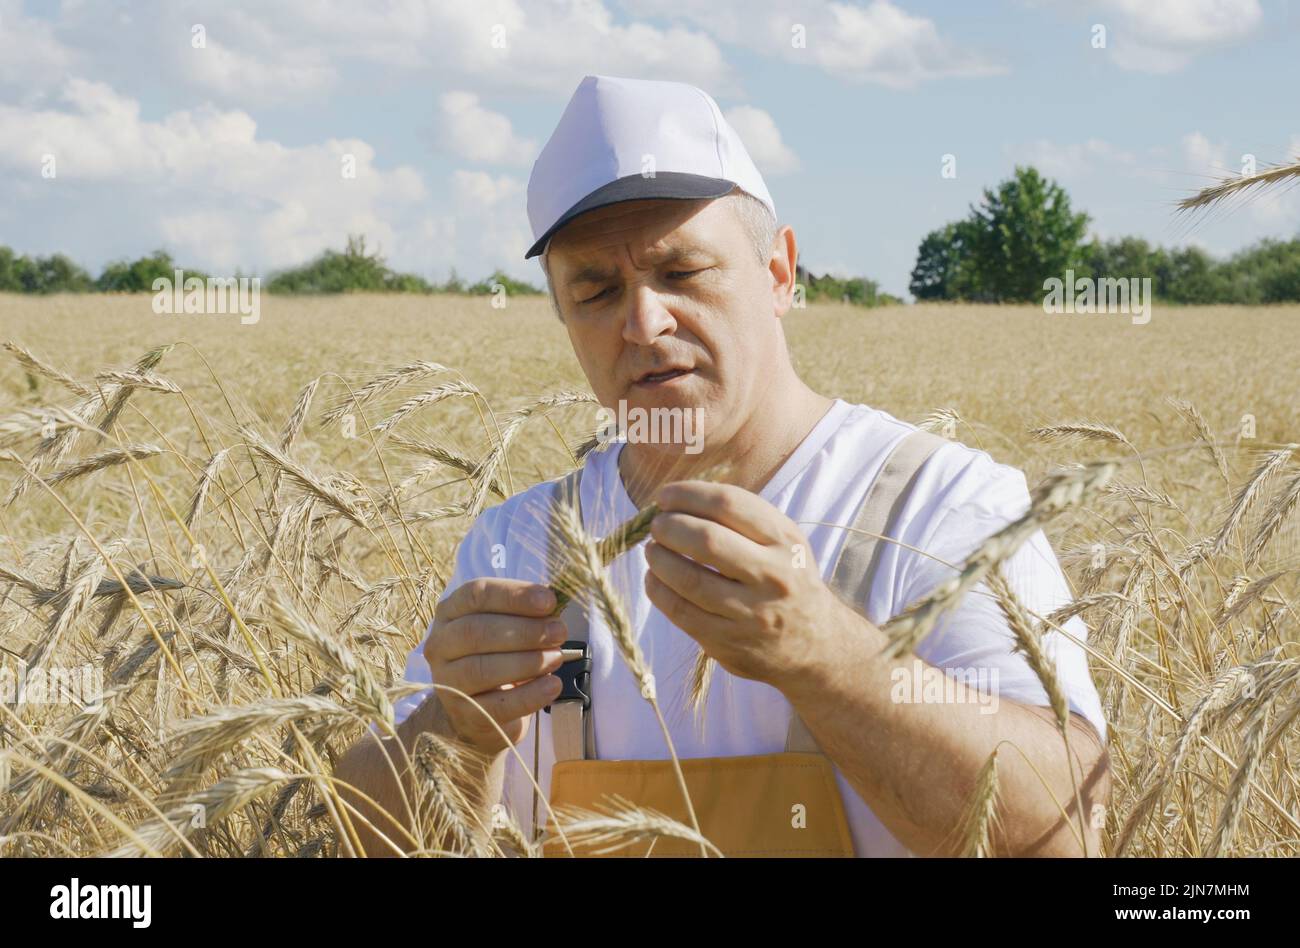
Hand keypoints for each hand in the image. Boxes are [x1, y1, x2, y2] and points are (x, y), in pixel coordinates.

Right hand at [424, 579, 567, 753]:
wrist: (483, 707)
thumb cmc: (499, 654)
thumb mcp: (508, 625)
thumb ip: (528, 612)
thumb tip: (555, 601)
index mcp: (451, 611)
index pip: (476, 594)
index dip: (514, 596)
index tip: (549, 601)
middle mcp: (441, 644)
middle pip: (476, 631)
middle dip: (524, 631)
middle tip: (559, 632)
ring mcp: (447, 682)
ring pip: (480, 669)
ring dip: (527, 662)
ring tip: (557, 658)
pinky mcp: (464, 715)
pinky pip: (495, 706)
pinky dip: (529, 696)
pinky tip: (552, 686)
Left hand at [643, 480, 844, 690]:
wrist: (815, 645)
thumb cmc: (788, 580)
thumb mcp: (784, 541)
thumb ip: (742, 518)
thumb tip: (679, 499)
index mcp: (785, 540)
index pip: (729, 504)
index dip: (688, 495)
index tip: (665, 496)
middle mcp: (772, 575)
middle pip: (707, 541)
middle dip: (669, 526)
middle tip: (657, 524)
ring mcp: (750, 612)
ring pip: (689, 579)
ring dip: (659, 558)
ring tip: (653, 550)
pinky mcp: (729, 642)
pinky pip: (681, 611)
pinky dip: (658, 590)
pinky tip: (655, 579)